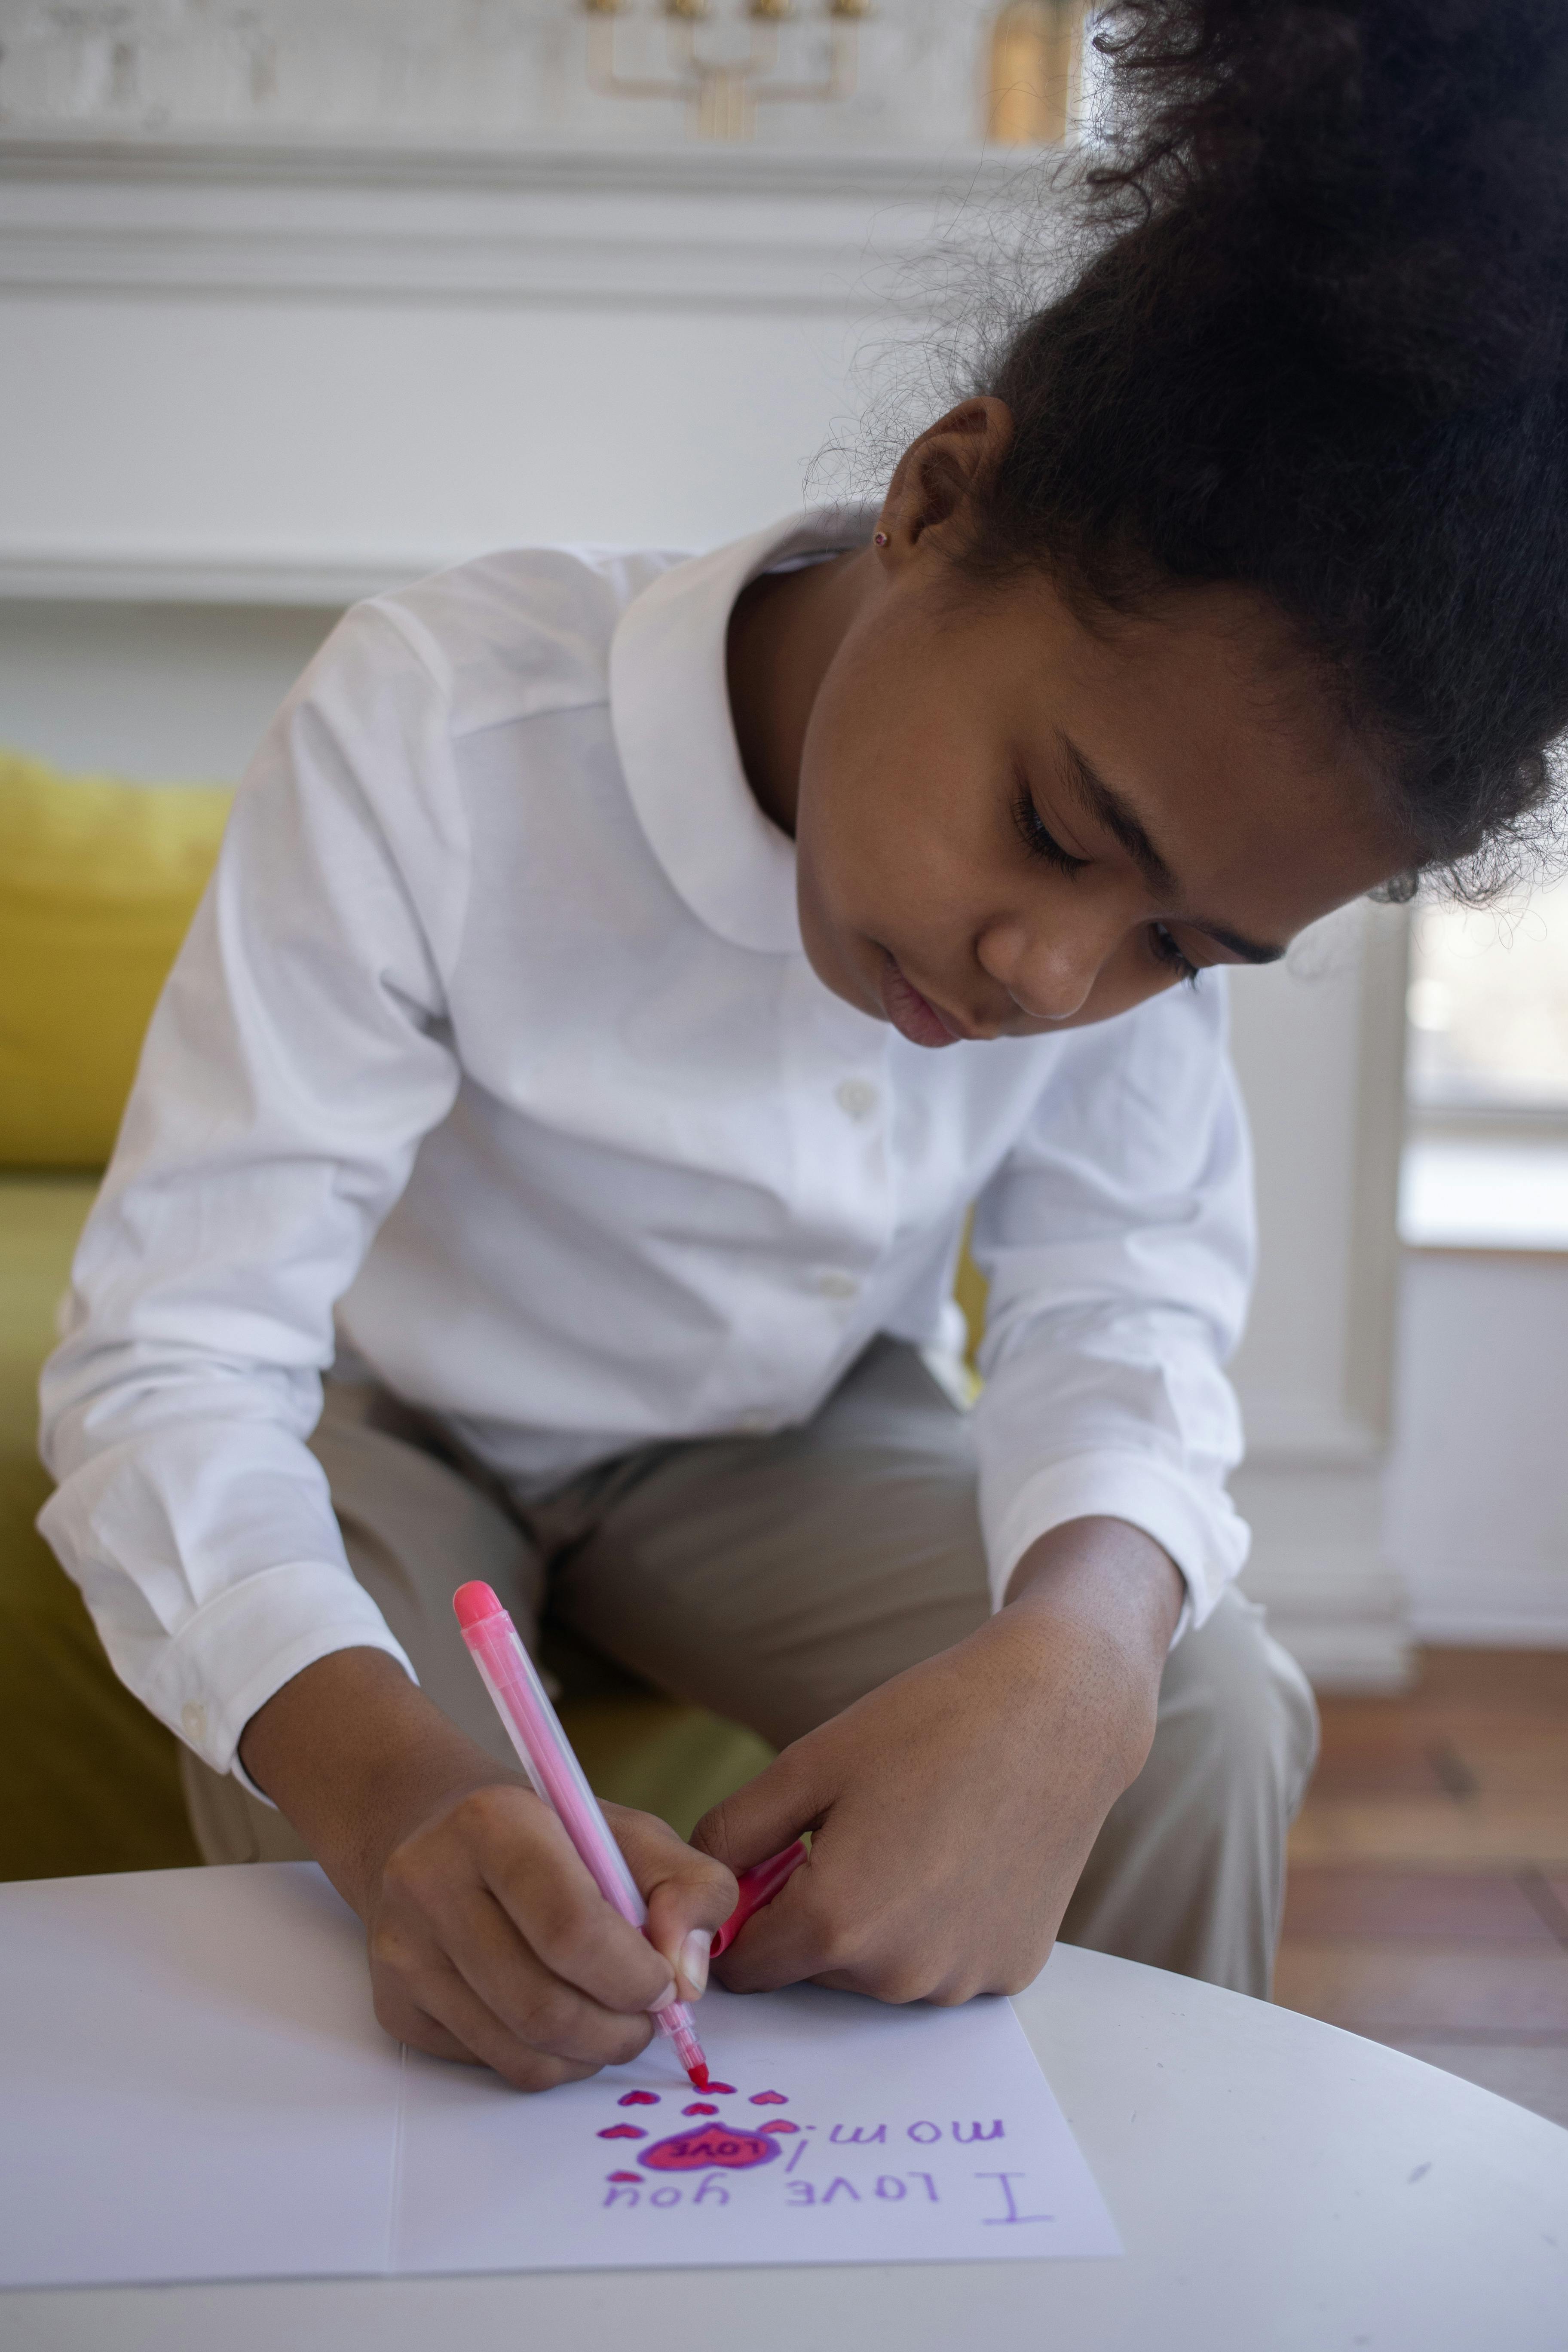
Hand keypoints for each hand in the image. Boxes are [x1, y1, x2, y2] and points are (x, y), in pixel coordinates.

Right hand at [238, 1649, 736, 2089]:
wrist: (432, 1828)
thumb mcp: (632, 1834)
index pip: (570, 1928)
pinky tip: (560, 2021)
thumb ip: (689, 1888)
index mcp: (494, 1822)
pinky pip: (489, 2064)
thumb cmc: (547, 1835)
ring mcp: (404, 1952)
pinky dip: (545, 2060)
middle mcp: (431, 1884)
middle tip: (648, 2017)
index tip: (666, 1983)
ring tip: (613, 2021)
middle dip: (619, 2029)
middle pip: (543, 2006)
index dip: (632, 1974)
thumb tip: (687, 1976)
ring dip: (588, 2054)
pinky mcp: (395, 2005)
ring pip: (518, 2050)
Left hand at [693, 1517, 1182, 2003]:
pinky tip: (962, 1856)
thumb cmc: (931, 1725)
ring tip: (914, 1835)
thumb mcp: (808, 1763)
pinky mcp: (1010, 1970)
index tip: (769, 1868)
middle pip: (814, 1969)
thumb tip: (698, 1889)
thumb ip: (733, 1835)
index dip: (743, 1919)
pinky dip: (937, 1925)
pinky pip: (941, 1964)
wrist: (1058, 1711)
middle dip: (813, 1914)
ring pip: (878, 1970)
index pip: (746, 1969)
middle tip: (856, 1830)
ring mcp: (961, 1979)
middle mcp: (900, 1973)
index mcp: (838, 1923)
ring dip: (877, 1922)